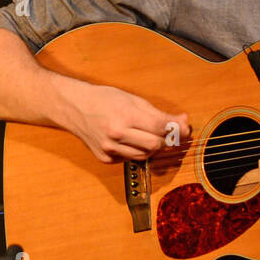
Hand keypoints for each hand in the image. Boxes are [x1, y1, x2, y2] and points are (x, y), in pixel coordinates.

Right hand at [58, 82, 189, 162]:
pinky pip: (129, 160)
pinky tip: (131, 141)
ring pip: (144, 156)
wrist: (74, 107)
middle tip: (170, 134)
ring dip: (153, 148)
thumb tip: (182, 122)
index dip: (177, 129)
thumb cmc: (104, 99)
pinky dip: (135, 152)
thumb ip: (158, 113)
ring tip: (150, 136)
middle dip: (167, 140)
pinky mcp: (104, 158)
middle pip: (155, 146)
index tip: (185, 128)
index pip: (160, 127)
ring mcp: (109, 148)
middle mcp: (116, 134)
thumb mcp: (133, 99)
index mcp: (125, 115)